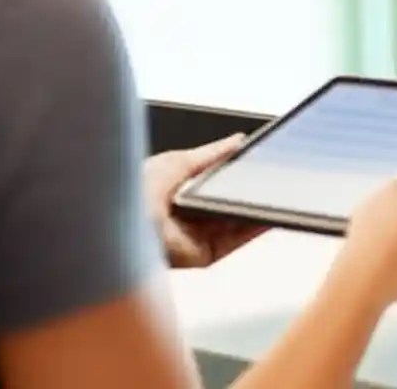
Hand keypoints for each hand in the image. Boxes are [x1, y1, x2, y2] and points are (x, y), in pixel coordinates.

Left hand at [143, 134, 265, 268]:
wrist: (121, 225)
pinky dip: (255, 228)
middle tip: (270, 178)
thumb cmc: (134, 191)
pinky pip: (237, 240)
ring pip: (237, 223)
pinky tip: (267, 213)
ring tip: (275, 193)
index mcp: (176, 191)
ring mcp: (197, 237)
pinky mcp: (205, 255)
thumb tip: (238, 141)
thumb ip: (212, 154)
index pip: (215, 181)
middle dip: (249, 191)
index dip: (236, 173)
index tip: (257, 162)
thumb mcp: (179, 161)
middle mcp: (187, 215)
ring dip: (257, 209)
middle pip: (229, 203)